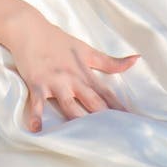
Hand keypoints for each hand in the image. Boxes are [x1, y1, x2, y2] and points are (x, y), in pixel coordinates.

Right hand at [6, 9, 140, 131]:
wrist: (30, 29)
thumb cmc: (57, 40)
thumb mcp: (86, 50)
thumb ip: (110, 61)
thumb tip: (136, 59)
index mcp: (85, 72)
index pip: (106, 93)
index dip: (118, 107)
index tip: (130, 121)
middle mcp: (73, 78)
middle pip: (92, 101)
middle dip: (104, 118)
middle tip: (116, 134)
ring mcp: (55, 82)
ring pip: (69, 106)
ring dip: (76, 120)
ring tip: (85, 137)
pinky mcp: (37, 83)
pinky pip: (37, 103)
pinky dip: (37, 116)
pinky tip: (37, 129)